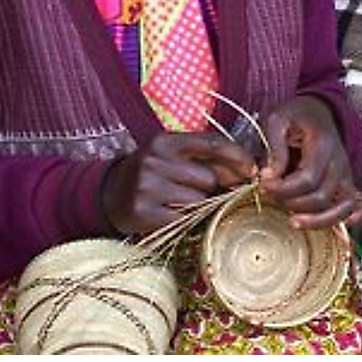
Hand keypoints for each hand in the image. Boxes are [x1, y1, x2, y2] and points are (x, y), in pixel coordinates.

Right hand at [102, 131, 257, 235]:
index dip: (236, 157)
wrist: (108, 194)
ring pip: (197, 200)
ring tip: (177, 202)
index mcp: (165, 141)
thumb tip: (249, 170)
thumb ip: (205, 158)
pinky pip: (182, 219)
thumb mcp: (172, 156)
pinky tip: (168, 214)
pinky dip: (183, 220)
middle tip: (196, 191)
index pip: (211, 143)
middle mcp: (154, 159)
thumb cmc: (153, 173)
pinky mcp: (142, 211)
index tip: (252, 169)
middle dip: (211, 188)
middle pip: (207, 178)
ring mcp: (146, 186)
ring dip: (197, 206)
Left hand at [255, 95, 361, 229]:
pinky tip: (324, 222)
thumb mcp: (277, 120)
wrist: (316, 109)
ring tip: (293, 220)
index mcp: (323, 145)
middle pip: (322, 197)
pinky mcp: (346, 183)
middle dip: (292, 202)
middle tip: (271, 194)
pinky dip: (344, 219)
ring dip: (315, 220)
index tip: (263, 183)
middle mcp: (339, 162)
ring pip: (340, 208)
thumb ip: (274, 148)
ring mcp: (345, 174)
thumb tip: (269, 177)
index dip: (284, 188)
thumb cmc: (295, 115)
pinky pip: (356, 207)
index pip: (308, 178)